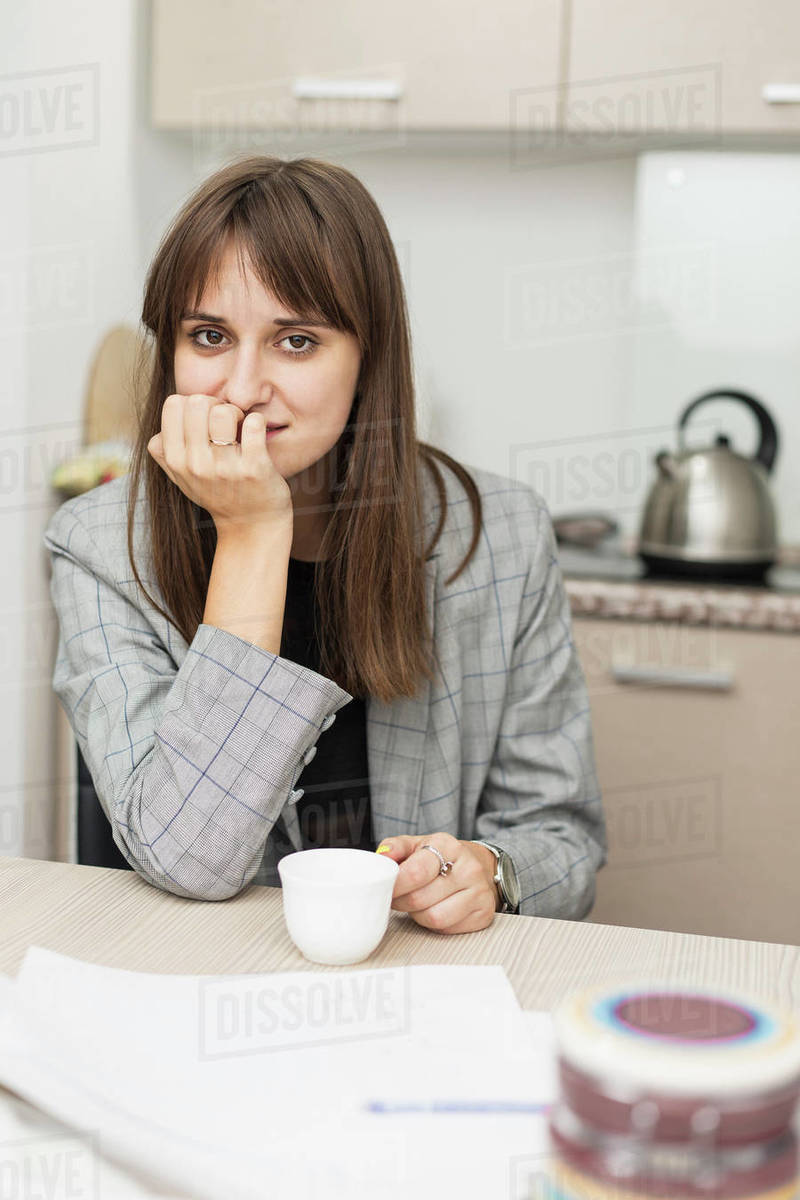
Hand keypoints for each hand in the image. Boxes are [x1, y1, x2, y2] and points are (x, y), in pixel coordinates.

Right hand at [147, 394, 292, 536]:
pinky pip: (254, 424)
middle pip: (197, 402)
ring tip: (241, 428)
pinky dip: (257, 422)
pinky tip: (256, 433)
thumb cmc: (217, 494)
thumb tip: (164, 422)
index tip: (205, 419)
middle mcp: (196, 465)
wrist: (251, 527)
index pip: (174, 404)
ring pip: (224, 411)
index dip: (192, 403)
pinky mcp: (254, 468)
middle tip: (226, 421)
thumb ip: (165, 451)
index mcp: (176, 461)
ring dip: (237, 413)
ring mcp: (225, 468)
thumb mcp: (181, 478)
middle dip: (215, 404)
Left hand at [376, 834, 498, 933]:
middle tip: (397, 897)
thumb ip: (396, 847)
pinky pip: (447, 929)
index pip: (416, 872)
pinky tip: (435, 909)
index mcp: (449, 846)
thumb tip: (382, 856)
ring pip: (434, 918)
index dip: (395, 885)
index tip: (385, 889)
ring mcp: (479, 892)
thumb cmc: (442, 858)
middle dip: (402, 901)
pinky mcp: (484, 914)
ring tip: (418, 903)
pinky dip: (434, 924)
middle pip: (420, 898)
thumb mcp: (418, 844)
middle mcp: (469, 868)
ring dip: (418, 915)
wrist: (478, 867)